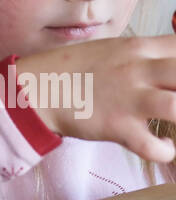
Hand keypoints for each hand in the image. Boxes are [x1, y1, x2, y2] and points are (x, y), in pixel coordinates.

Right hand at [14, 34, 175, 163]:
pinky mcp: (117, 127)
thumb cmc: (73, 70)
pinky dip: (165, 151)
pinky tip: (164, 146)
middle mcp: (137, 70)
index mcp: (136, 48)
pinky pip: (152, 146)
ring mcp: (128, 98)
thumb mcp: (110, 49)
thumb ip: (142, 53)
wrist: (36, 89)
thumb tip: (169, 59)